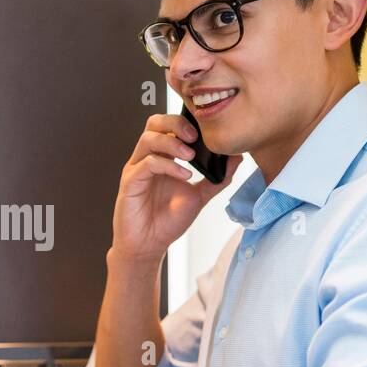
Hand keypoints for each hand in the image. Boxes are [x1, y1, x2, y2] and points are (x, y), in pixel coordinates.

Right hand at [112, 112, 238, 262]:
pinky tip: (184, 176)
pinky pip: (147, 164)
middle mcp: (147, 158)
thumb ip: (217, 178)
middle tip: (195, 135)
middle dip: (175, 123)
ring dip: (172, 142)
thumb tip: (237, 158)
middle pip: (154, 123)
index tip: (205, 131)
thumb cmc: (167, 221)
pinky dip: (168, 166)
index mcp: (161, 157)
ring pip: (148, 139)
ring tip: (191, 156)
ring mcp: (136, 169)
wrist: (150, 245)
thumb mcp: (199, 196)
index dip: (185, 121)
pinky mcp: (130, 182)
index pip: (168, 125)